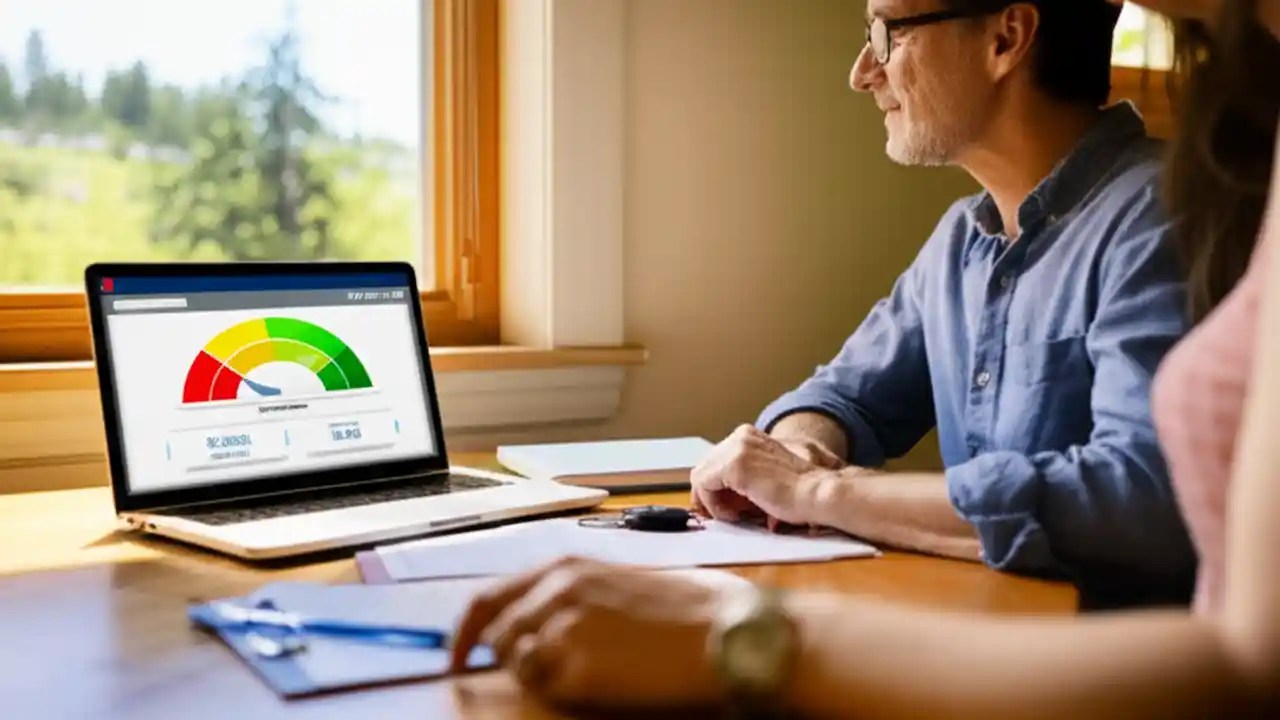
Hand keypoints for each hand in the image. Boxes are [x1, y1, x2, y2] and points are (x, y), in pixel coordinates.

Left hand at [450, 558, 728, 709]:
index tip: (457, 654)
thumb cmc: (688, 609)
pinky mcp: (575, 667)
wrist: (724, 633)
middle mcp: (554, 592)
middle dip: (505, 657)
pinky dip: (559, 688)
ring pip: (516, 663)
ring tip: (585, 671)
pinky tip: (597, 681)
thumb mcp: (619, 582)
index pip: (487, 598)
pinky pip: (544, 686)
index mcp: (564, 569)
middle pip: (495, 635)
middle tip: (533, 671)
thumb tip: (533, 620)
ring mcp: (561, 629)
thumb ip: (572, 595)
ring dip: (538, 671)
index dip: (464, 631)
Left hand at [691, 425, 833, 525]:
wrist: (818, 494)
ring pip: (701, 477)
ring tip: (734, 516)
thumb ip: (742, 482)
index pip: (716, 461)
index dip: (714, 488)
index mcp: (750, 437)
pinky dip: (714, 505)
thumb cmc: (800, 494)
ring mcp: (737, 448)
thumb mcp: (764, 480)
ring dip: (713, 501)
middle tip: (727, 515)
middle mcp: (741, 436)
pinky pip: (704, 486)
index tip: (721, 508)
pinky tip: (734, 515)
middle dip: (711, 494)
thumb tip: (719, 499)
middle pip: (705, 467)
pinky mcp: (735, 465)